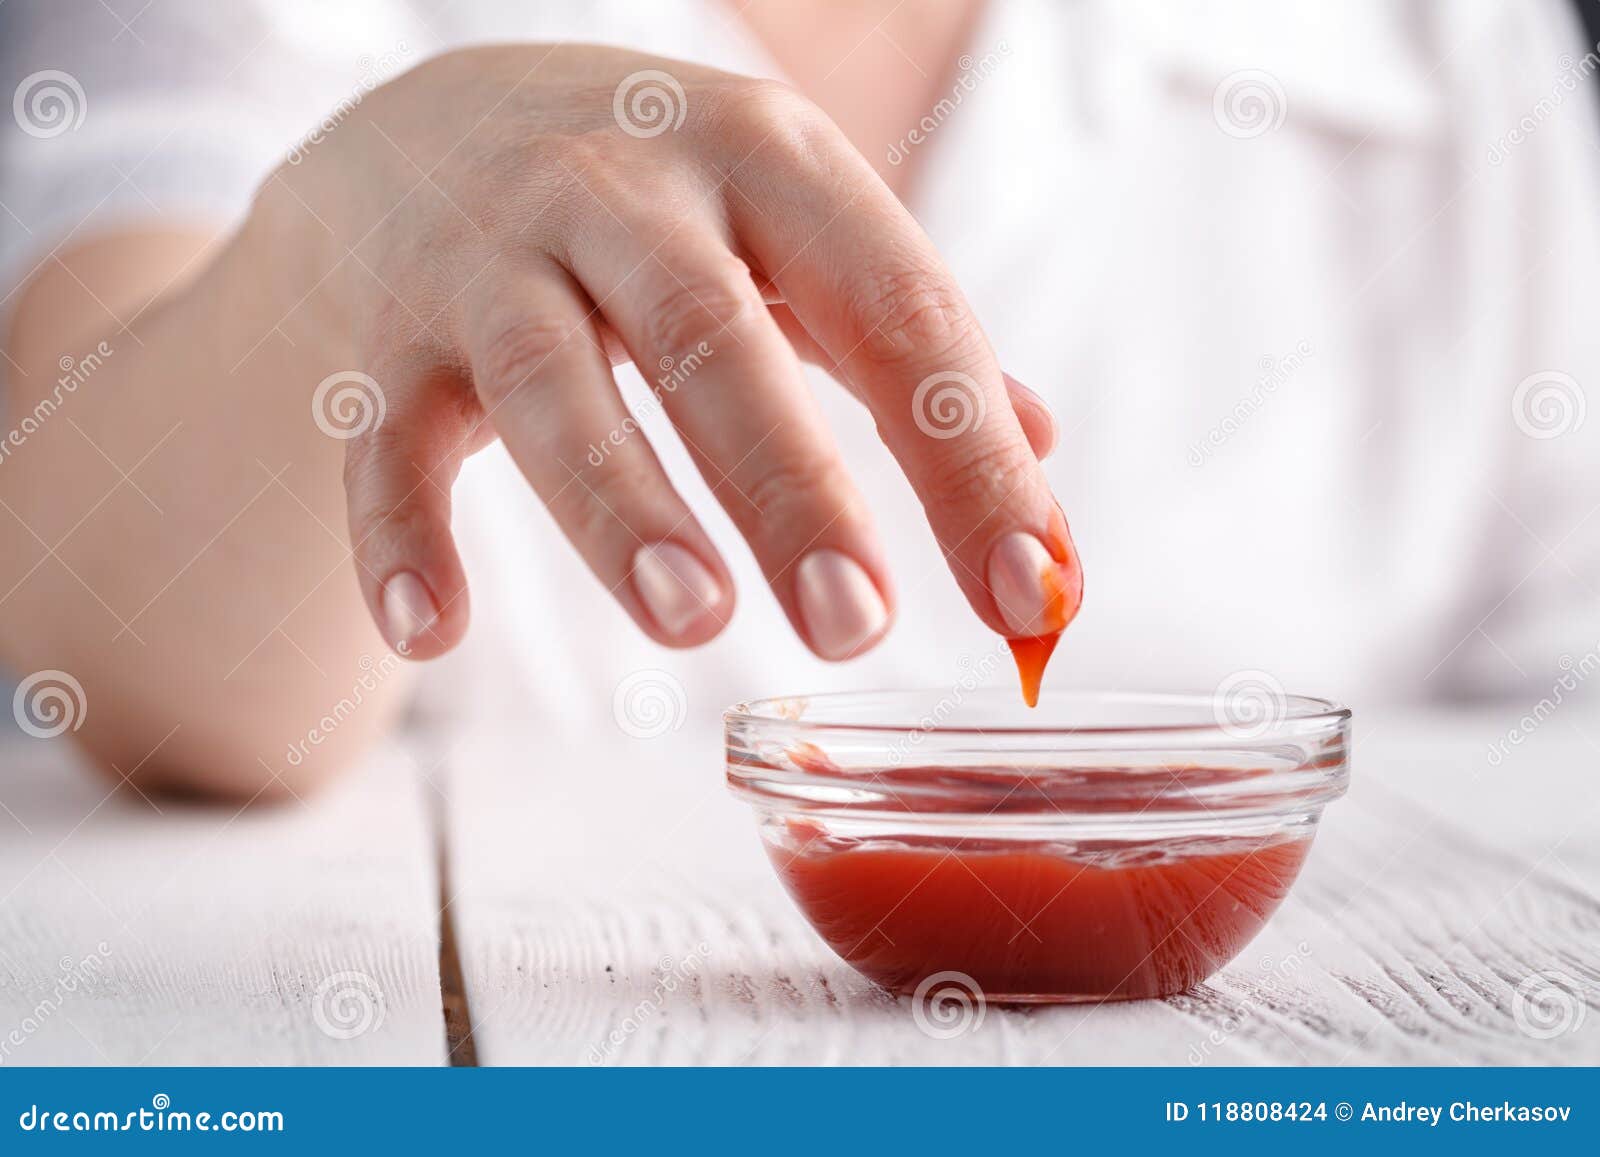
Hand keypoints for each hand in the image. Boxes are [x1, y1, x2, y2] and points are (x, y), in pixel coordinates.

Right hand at [267, 44, 1082, 661]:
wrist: (425, 127)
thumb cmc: (653, 201)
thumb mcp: (789, 228)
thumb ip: (900, 335)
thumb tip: (1043, 451)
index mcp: (766, 161)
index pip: (894, 309)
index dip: (969, 459)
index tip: (1033, 596)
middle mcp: (624, 189)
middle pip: (712, 336)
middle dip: (790, 485)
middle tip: (857, 626)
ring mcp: (490, 254)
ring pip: (547, 379)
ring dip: (618, 505)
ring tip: (694, 623)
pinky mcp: (384, 328)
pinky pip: (383, 434)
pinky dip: (399, 534)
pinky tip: (434, 631)